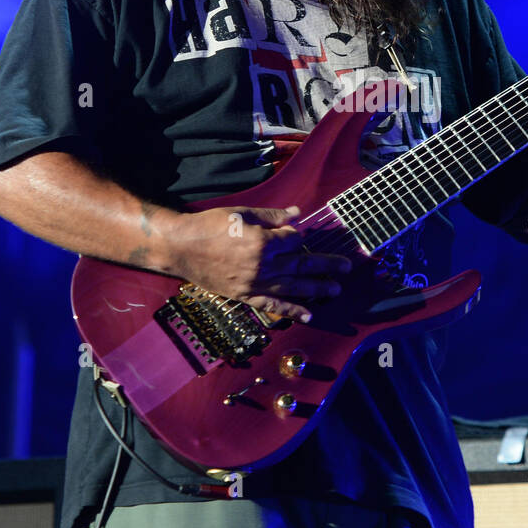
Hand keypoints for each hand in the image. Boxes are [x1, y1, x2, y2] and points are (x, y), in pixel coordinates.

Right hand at [165, 206, 351, 322]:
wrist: (180, 247)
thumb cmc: (209, 226)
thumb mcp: (242, 213)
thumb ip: (272, 215)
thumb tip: (298, 214)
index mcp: (262, 241)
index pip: (294, 241)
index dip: (297, 236)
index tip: (296, 234)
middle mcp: (262, 266)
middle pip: (302, 265)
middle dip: (326, 265)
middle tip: (347, 267)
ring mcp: (254, 284)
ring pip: (293, 288)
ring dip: (317, 288)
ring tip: (336, 289)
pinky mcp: (245, 296)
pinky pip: (273, 306)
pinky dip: (292, 311)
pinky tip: (310, 313)